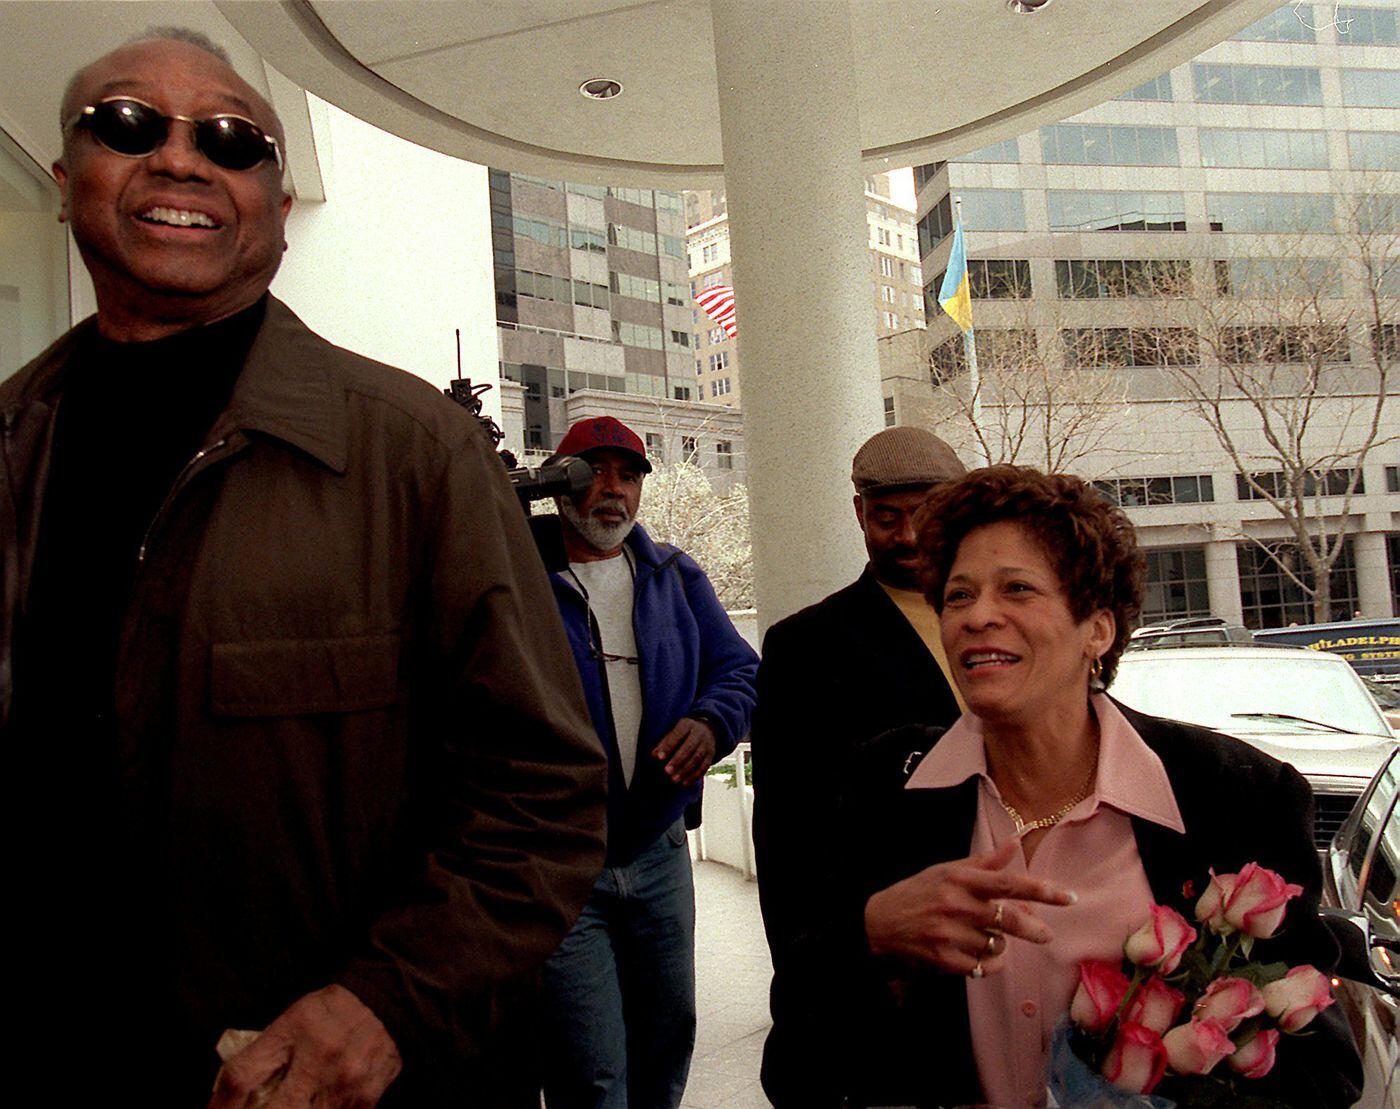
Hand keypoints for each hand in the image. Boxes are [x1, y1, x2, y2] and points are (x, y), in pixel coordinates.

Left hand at [209, 985, 401, 1108]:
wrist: (389, 1002)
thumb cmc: (331, 1011)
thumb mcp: (293, 1017)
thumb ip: (266, 1051)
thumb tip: (230, 1097)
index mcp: (293, 1027)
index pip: (242, 1075)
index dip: (220, 1106)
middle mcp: (319, 1055)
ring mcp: (344, 1080)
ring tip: (295, 1105)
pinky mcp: (366, 1098)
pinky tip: (320, 1106)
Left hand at [652, 717, 717, 785]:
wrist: (707, 731)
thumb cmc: (684, 734)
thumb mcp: (674, 733)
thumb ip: (663, 743)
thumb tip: (653, 755)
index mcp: (687, 725)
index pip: (677, 734)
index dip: (669, 746)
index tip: (659, 757)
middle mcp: (699, 733)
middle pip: (689, 747)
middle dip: (677, 760)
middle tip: (667, 771)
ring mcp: (706, 745)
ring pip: (697, 758)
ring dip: (685, 770)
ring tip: (674, 779)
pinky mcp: (711, 756)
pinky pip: (704, 767)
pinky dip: (694, 776)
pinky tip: (685, 782)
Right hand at [863, 839, 1075, 977]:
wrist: (877, 924)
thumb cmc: (916, 893)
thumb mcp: (946, 871)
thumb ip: (984, 862)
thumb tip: (1015, 841)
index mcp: (959, 880)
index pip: (1008, 883)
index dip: (1042, 890)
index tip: (1068, 896)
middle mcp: (956, 905)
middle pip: (1010, 919)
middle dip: (1034, 929)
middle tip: (1045, 934)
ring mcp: (951, 935)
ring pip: (998, 944)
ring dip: (999, 943)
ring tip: (984, 937)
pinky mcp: (946, 961)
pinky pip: (985, 967)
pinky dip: (989, 963)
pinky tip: (977, 954)